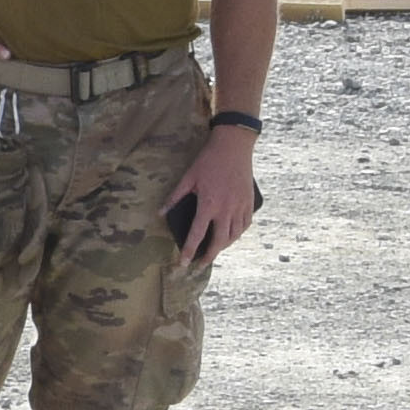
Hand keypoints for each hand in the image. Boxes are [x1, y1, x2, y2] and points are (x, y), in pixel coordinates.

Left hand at [163, 121, 259, 254]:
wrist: (234, 145)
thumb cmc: (209, 160)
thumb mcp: (189, 177)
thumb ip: (175, 197)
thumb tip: (160, 213)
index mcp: (208, 204)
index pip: (197, 235)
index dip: (189, 251)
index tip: (184, 263)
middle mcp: (226, 209)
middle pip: (219, 242)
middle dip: (209, 256)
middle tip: (201, 264)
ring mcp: (240, 207)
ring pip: (234, 236)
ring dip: (224, 247)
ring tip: (214, 251)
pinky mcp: (249, 202)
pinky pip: (245, 225)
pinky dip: (238, 234)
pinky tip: (231, 236)